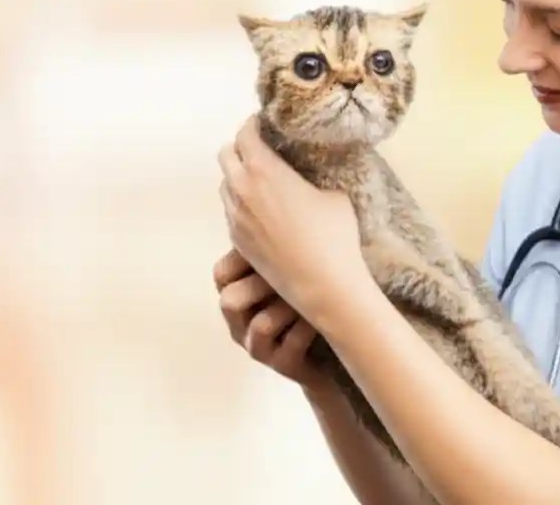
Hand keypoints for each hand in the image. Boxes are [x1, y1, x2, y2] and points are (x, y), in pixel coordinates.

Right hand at [214, 249, 325, 388]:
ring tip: (311, 298)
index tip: (277, 247)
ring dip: (288, 307)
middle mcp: (241, 322)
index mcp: (239, 292)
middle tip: (290, 274)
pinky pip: (288, 347)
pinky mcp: (283, 365)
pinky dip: (306, 328)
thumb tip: (297, 195)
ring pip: (260, 324)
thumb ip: (284, 236)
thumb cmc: (314, 293)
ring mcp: (259, 346)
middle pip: (230, 299)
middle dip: (262, 282)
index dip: (244, 257)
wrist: (338, 343)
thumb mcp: (296, 262)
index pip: (221, 272)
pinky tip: (322, 317)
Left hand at [216, 115, 373, 325]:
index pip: (245, 133)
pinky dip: (241, 203)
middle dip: (241, 147)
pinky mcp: (236, 240)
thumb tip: (312, 172)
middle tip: (260, 149)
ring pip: (225, 184)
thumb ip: (312, 176)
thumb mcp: (333, 194)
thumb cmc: (334, 235)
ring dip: (238, 176)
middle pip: (226, 154)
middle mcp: (242, 189)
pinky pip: (231, 211)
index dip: (254, 124)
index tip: (265, 124)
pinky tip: (263, 211)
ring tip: (261, 181)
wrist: (322, 283)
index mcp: (263, 169)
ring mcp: (235, 216)